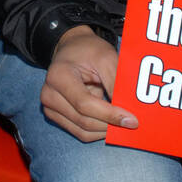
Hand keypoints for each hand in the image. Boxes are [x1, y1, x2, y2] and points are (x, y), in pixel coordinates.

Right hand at [41, 25, 138, 142]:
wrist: (72, 49)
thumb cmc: (89, 51)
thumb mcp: (106, 58)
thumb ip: (115, 83)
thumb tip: (126, 113)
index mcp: (58, 76)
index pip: (85, 103)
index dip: (109, 114)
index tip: (131, 119)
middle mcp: (49, 94)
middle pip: (84, 121)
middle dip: (110, 124)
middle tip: (132, 123)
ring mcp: (49, 107)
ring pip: (82, 132)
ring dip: (105, 130)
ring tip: (121, 122)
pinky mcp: (55, 116)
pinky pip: (80, 132)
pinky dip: (98, 131)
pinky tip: (109, 122)